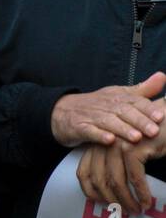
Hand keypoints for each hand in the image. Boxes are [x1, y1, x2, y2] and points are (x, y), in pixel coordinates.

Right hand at [51, 72, 165, 146]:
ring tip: (136, 137)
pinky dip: (98, 135)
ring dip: (122, 129)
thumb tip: (162, 77)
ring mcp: (90, 116)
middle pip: (123, 112)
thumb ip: (142, 89)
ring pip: (108, 122)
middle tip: (153, 131)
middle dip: (139, 121)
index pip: (134, 101)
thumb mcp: (118, 95)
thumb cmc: (95, 105)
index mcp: (116, 97)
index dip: (147, 109)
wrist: (61, 111)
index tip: (160, 116)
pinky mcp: (77, 126)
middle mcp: (104, 105)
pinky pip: (88, 131)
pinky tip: (108, 140)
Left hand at [76, 132, 160, 215]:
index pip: (83, 173)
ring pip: (116, 182)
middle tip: (122, 212)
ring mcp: (117, 146)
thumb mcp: (125, 151)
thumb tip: (107, 193)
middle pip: (99, 180)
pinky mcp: (133, 149)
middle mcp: (102, 145)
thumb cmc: (147, 139)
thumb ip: (114, 165)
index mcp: (96, 145)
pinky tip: (147, 202)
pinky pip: (134, 178)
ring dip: (127, 200)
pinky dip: (141, 194)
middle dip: (111, 200)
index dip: (90, 192)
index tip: (100, 205)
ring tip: (136, 211)